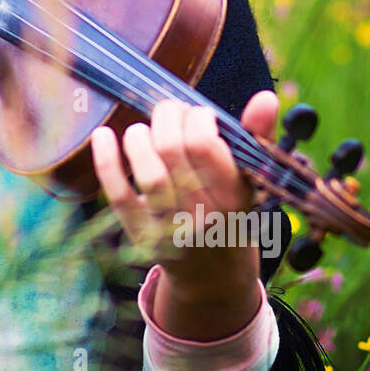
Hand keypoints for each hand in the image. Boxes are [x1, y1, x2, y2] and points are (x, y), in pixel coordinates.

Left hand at [89, 91, 279, 292]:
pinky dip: (106, 161)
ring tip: (143, 130)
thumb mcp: (251, 178)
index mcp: (234, 196)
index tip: (197, 114)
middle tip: (168, 113)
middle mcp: (202, 215)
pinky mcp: (141, 234)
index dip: (196, 117)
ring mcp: (170, 228)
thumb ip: (257, 136)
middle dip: (166, 117)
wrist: (212, 274)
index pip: (206, 145)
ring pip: (148, 174)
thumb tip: (266, 96)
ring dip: (139, 137)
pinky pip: (119, 195)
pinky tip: (104, 135)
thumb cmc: (231, 211)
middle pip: (172, 150)